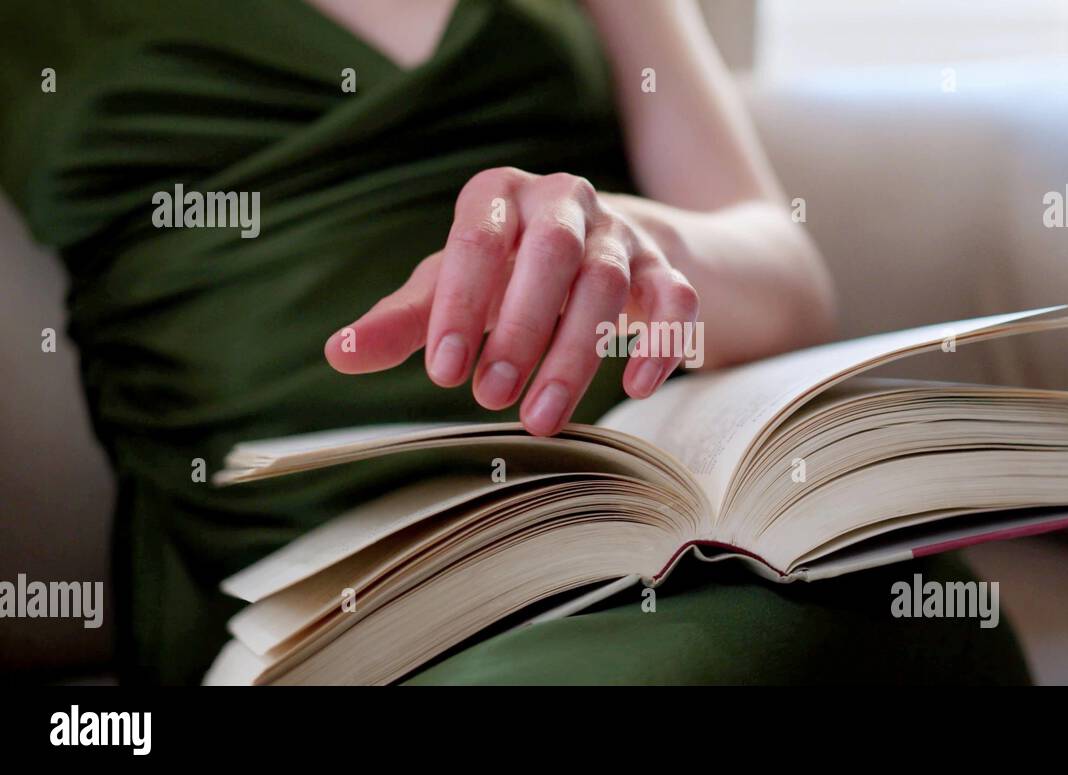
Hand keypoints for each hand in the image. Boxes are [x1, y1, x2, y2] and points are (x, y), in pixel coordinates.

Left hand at [324, 167, 699, 435]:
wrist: (598, 249)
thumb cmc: (506, 271)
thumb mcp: (452, 286)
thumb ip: (403, 321)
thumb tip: (337, 356)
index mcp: (501, 194)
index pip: (479, 238)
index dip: (461, 304)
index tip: (443, 372)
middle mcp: (565, 200)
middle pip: (552, 254)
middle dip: (521, 329)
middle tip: (489, 399)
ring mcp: (621, 233)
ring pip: (608, 283)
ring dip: (576, 354)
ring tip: (541, 419)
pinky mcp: (666, 267)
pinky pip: (675, 298)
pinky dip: (660, 340)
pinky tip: (635, 387)